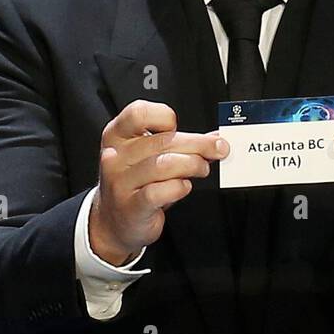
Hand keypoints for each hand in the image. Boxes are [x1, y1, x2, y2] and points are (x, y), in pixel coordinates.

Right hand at [90, 99, 226, 265]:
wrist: (116, 221)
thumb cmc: (137, 182)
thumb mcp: (149, 155)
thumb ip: (179, 143)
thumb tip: (215, 137)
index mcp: (117, 135)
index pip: (139, 113)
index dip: (164, 117)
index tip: (178, 128)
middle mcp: (115, 156)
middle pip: (163, 141)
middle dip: (198, 144)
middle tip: (219, 148)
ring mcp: (120, 182)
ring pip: (163, 165)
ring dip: (192, 164)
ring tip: (203, 168)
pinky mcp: (131, 207)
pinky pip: (160, 192)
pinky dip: (179, 187)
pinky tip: (184, 186)